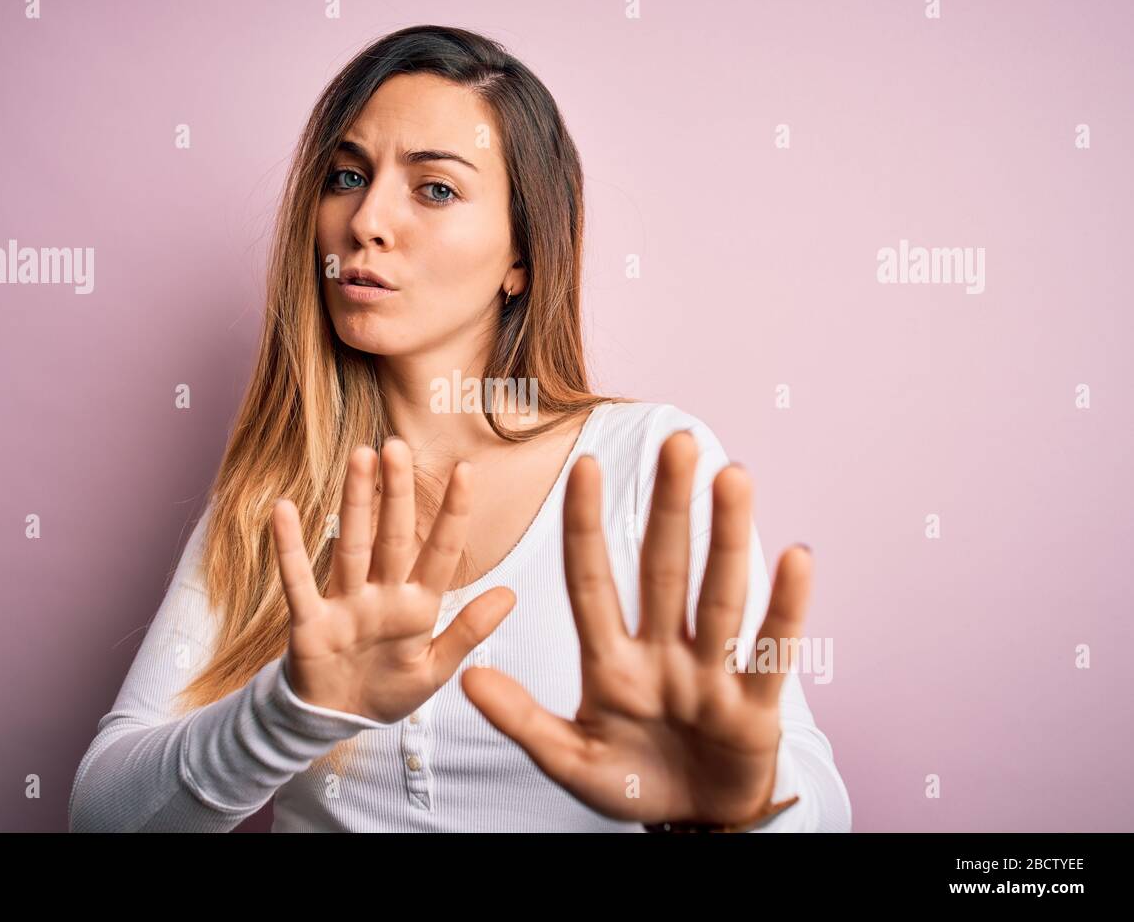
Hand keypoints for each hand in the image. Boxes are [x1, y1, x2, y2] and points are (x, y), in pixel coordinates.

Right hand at [272, 438, 515, 723]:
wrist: (338, 721)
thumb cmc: (387, 689)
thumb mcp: (436, 669)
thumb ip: (469, 632)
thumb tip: (511, 594)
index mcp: (417, 606)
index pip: (440, 551)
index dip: (453, 513)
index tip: (467, 470)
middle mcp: (382, 595)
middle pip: (392, 536)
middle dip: (396, 493)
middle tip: (398, 445)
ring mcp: (345, 604)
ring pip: (351, 546)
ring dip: (355, 504)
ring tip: (360, 458)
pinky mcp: (310, 623)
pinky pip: (299, 582)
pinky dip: (290, 548)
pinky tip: (284, 510)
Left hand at [461, 430, 811, 825]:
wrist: (694, 824)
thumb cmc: (632, 782)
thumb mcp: (569, 760)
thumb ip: (523, 722)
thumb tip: (469, 679)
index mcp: (611, 665)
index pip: (592, 582)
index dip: (586, 525)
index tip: (583, 464)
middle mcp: (662, 655)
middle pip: (664, 571)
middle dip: (668, 508)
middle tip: (676, 441)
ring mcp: (710, 676)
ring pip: (719, 597)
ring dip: (726, 538)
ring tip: (732, 477)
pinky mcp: (754, 707)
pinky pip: (770, 653)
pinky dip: (784, 609)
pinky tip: (796, 557)